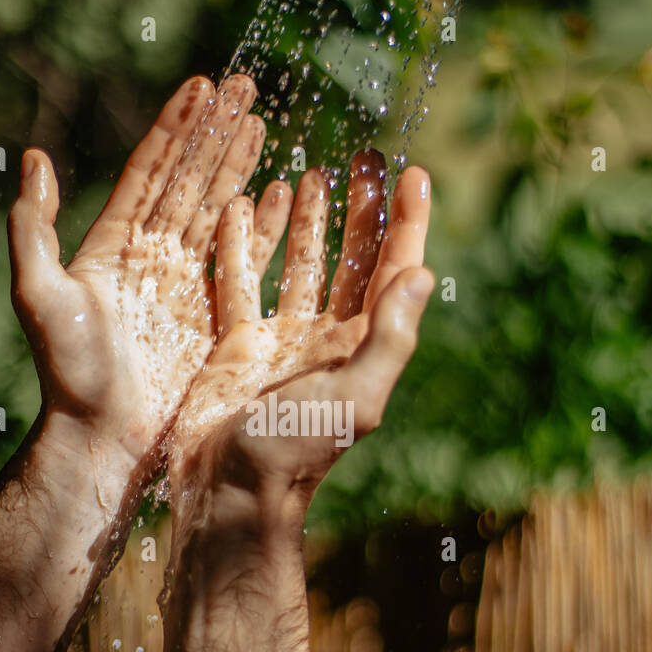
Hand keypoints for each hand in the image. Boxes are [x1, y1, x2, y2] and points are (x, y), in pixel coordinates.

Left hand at [7, 74, 292, 475]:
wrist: (107, 438)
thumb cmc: (70, 373)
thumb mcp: (39, 295)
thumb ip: (34, 228)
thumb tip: (34, 157)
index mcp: (113, 246)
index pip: (151, 172)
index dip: (176, 128)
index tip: (202, 86)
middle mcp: (152, 258)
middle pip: (190, 180)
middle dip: (218, 133)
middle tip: (247, 87)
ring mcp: (185, 286)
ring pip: (219, 211)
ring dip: (242, 167)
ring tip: (266, 122)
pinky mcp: (214, 316)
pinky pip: (244, 259)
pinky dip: (264, 225)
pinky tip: (284, 192)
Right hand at [167, 151, 434, 509]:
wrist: (229, 494)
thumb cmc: (294, 451)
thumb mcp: (354, 398)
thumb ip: (390, 338)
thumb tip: (422, 271)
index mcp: (362, 347)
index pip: (394, 271)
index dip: (408, 224)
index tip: (415, 174)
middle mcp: (327, 339)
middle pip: (351, 259)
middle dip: (361, 210)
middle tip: (365, 156)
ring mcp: (282, 341)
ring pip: (300, 264)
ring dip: (309, 220)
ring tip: (312, 170)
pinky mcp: (238, 347)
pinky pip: (243, 282)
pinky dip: (245, 245)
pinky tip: (243, 206)